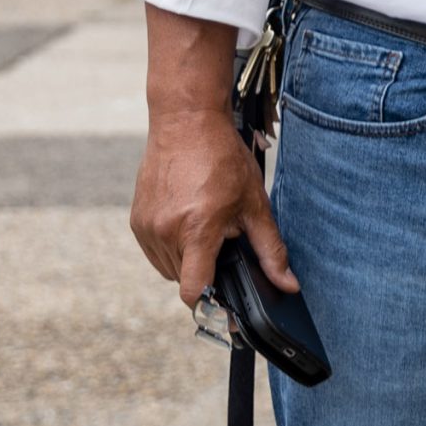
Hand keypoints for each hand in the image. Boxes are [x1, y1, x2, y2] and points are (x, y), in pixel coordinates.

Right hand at [129, 107, 296, 306]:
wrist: (186, 121)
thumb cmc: (223, 158)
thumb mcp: (254, 203)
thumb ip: (270, 249)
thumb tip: (288, 285)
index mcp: (197, 230)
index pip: (193, 292)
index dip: (210, 304)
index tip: (225, 304)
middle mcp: (166, 231)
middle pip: (184, 280)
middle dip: (206, 270)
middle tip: (222, 239)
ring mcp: (147, 227)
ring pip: (168, 268)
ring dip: (188, 259)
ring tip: (204, 224)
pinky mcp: (137, 220)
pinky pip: (155, 252)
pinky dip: (172, 246)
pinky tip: (188, 220)